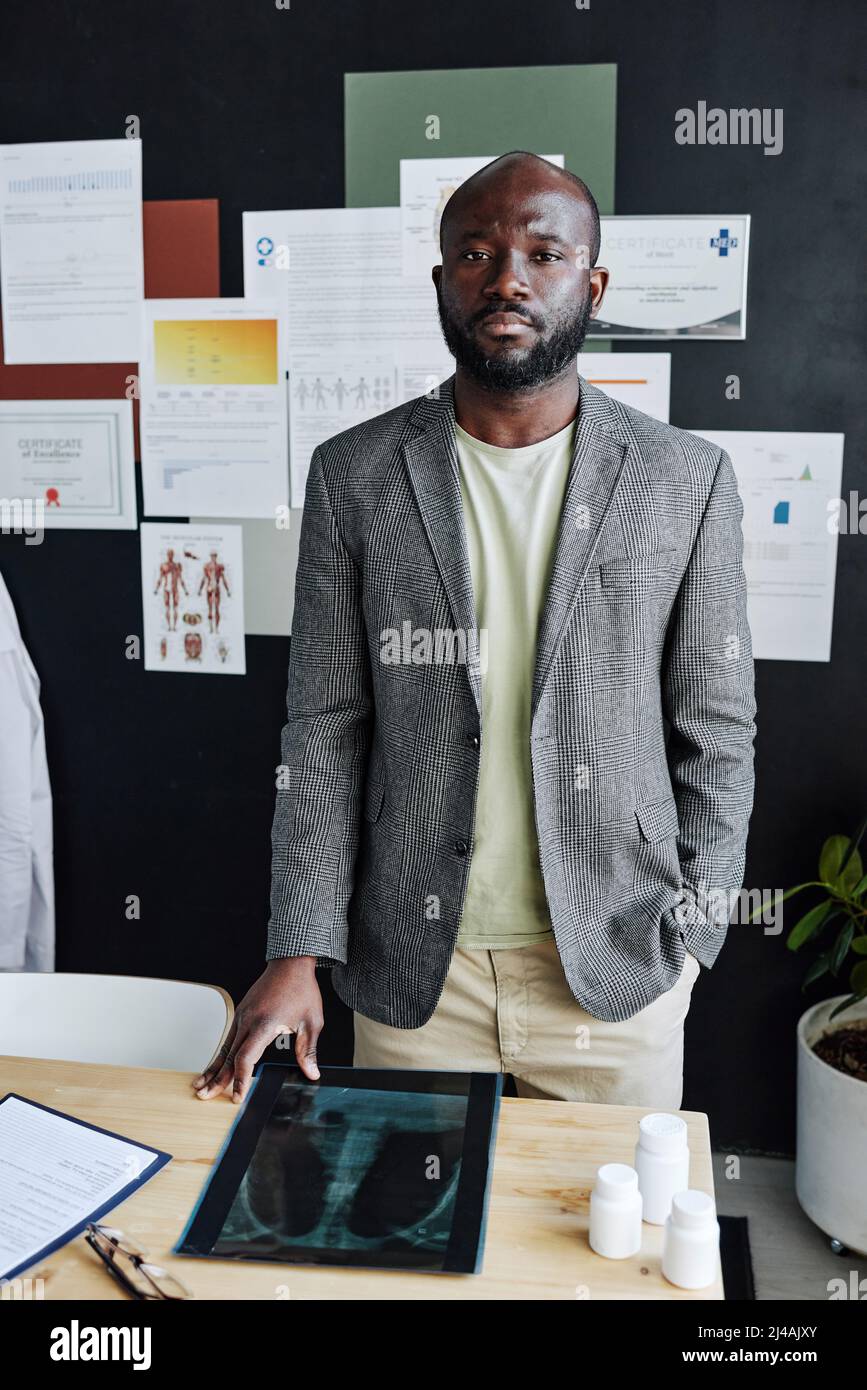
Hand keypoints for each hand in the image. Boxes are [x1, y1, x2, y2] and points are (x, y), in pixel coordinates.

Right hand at [192, 957, 322, 1103]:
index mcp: (264, 1024)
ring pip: (224, 1047)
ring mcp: (242, 1015)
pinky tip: (215, 1064)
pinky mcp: (241, 1013)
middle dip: (216, 1079)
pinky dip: (220, 1054)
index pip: (246, 1059)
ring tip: (200, 1084)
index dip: (240, 1080)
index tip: (237, 1097)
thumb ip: (308, 1050)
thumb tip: (312, 1073)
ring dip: (212, 1068)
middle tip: (204, 1096)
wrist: (290, 964)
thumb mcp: (311, 1022)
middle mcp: (248, 1020)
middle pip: (228, 1056)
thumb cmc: (301, 990)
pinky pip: (228, 1037)